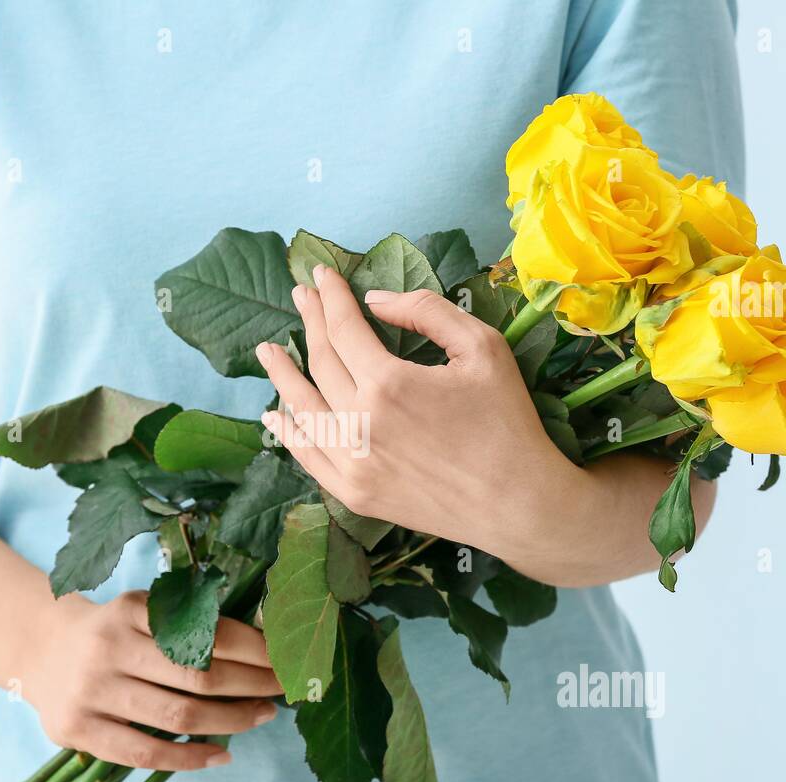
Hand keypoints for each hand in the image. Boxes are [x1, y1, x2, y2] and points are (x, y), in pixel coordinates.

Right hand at [23, 591, 281, 770]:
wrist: (40, 648)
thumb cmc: (111, 630)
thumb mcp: (141, 609)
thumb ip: (186, 620)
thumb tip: (261, 643)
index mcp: (131, 611)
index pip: (207, 632)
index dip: (254, 650)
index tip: (284, 660)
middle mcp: (110, 648)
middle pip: (198, 676)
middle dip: (251, 685)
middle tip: (282, 690)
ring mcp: (92, 691)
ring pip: (177, 716)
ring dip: (231, 721)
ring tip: (261, 717)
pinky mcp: (78, 729)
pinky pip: (145, 753)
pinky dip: (189, 759)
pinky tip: (221, 755)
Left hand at [255, 264, 574, 556]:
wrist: (517, 504)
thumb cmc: (507, 422)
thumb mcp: (482, 348)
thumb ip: (426, 312)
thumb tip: (375, 300)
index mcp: (389, 383)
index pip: (343, 328)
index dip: (330, 297)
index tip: (320, 274)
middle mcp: (358, 423)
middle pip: (320, 362)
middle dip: (308, 322)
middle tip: (299, 296)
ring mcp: (351, 464)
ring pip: (303, 410)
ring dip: (282, 375)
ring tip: (267, 350)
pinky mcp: (354, 494)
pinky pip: (308, 457)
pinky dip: (287, 433)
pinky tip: (275, 414)